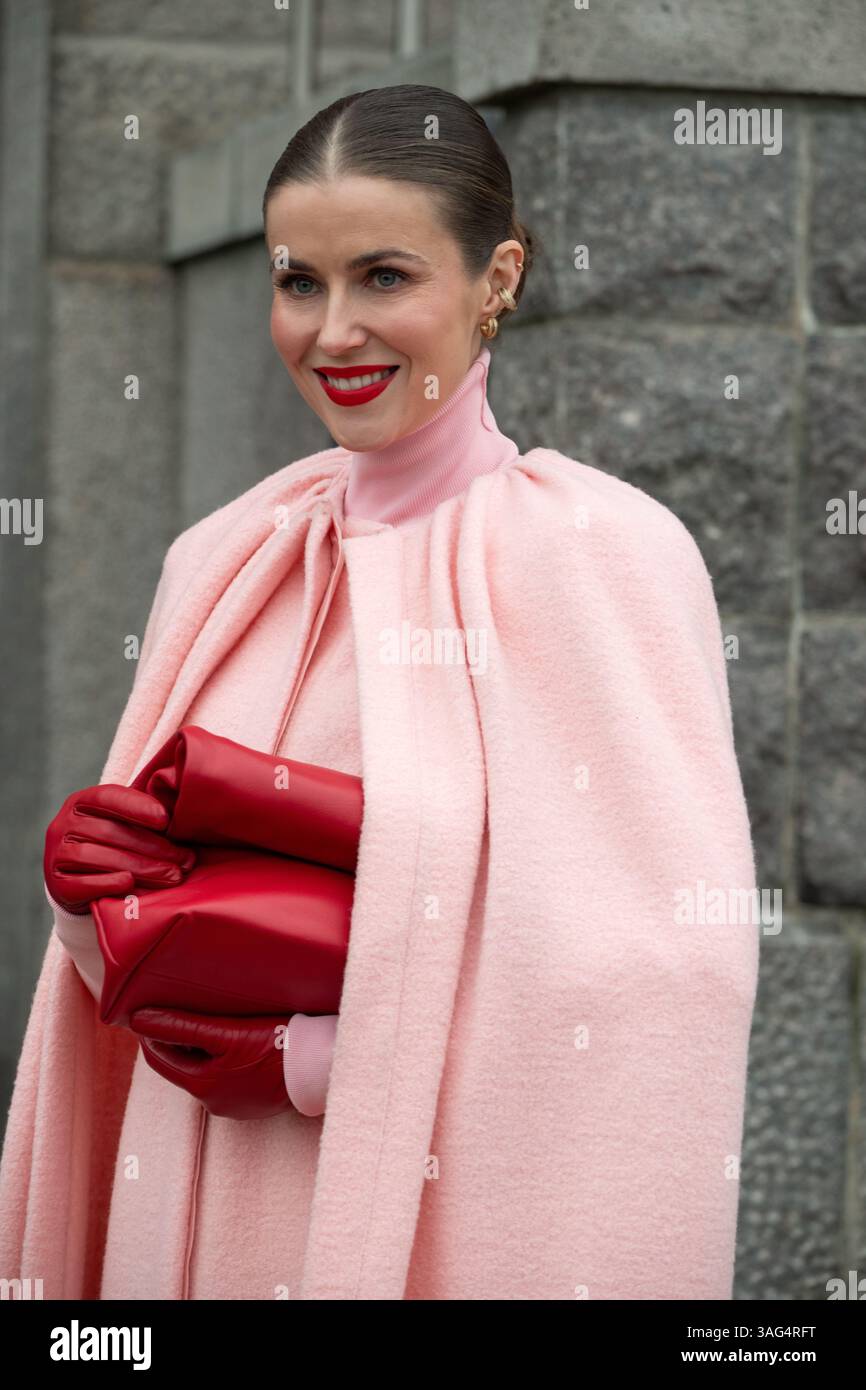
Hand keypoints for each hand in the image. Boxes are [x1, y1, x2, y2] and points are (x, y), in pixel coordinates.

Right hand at [44, 783, 196, 913]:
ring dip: (141, 867)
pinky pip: (83, 883)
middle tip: (186, 860)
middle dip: (154, 847)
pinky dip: (109, 883)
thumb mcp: (122, 824)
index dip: (138, 806)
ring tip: (173, 875)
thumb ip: (144, 818)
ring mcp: (56, 854)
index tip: (166, 819)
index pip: (108, 797)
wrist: (78, 883)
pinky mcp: (56, 883)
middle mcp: (63, 824)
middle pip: (111, 832)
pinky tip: (131, 884)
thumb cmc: (111, 846)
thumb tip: (186, 819)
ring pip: (100, 857)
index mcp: (81, 802)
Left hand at [129, 1007, 291, 1120]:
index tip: (148, 1008)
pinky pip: (226, 1078)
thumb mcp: (226, 1032)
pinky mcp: (254, 1102)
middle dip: (175, 1039)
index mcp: (202, 1086)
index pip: (159, 1058)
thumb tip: (138, 1020)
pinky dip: (221, 1059)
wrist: (322, 1065)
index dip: (151, 1032)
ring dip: (199, 1049)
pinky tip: (232, 1039)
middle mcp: (214, 1102)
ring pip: (204, 1071)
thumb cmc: (277, 1045)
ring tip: (205, 1018)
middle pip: (181, 1065)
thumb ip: (181, 1026)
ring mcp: (235, 1104)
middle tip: (175, 1007)